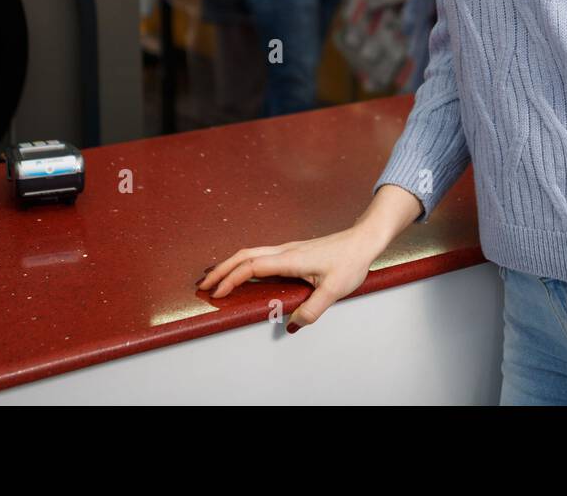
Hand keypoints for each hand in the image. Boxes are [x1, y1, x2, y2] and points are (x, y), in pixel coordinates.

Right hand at [195, 225, 383, 331]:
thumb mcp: (335, 290)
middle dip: (221, 269)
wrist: (363, 240)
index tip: (217, 292)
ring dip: (230, 264)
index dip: (231, 279)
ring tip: (215, 278)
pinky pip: (260, 255)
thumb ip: (313, 309)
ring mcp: (288, 249)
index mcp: (290, 259)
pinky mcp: (293, 251)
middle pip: (244, 255)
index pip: (252, 266)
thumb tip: (292, 324)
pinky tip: (244, 272)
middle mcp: (285, 251)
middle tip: (203, 284)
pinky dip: (244, 263)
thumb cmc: (350, 260)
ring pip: (251, 252)